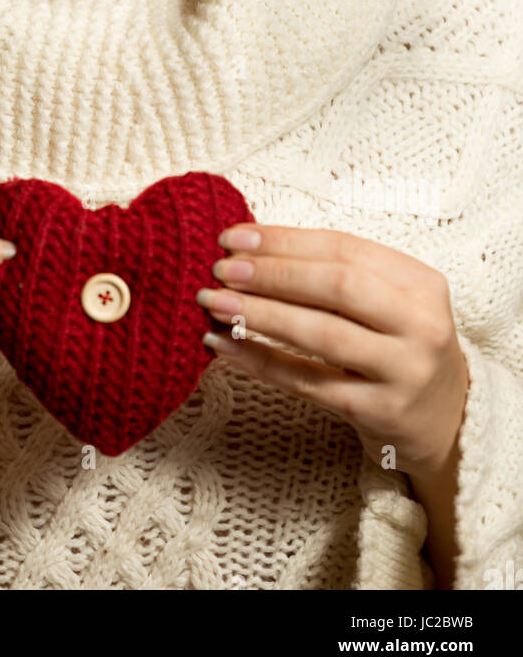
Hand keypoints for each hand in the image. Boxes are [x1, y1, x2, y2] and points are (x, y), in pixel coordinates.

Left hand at [197, 223, 469, 476]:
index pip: (344, 248)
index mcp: (421, 284)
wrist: (443, 420)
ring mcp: (403, 372)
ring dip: (260, 314)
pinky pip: (307, 383)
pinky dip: (260, 361)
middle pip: (337, 287)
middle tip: (221, 268)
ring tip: (213, 302)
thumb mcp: (388, 300)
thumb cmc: (397, 344)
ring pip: (322, 334)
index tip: (234, 237)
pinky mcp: (378, 412)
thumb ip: (335, 271)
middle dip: (272, 273)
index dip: (285, 240)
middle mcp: (421, 325)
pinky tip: (223, 345)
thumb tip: (249, 246)